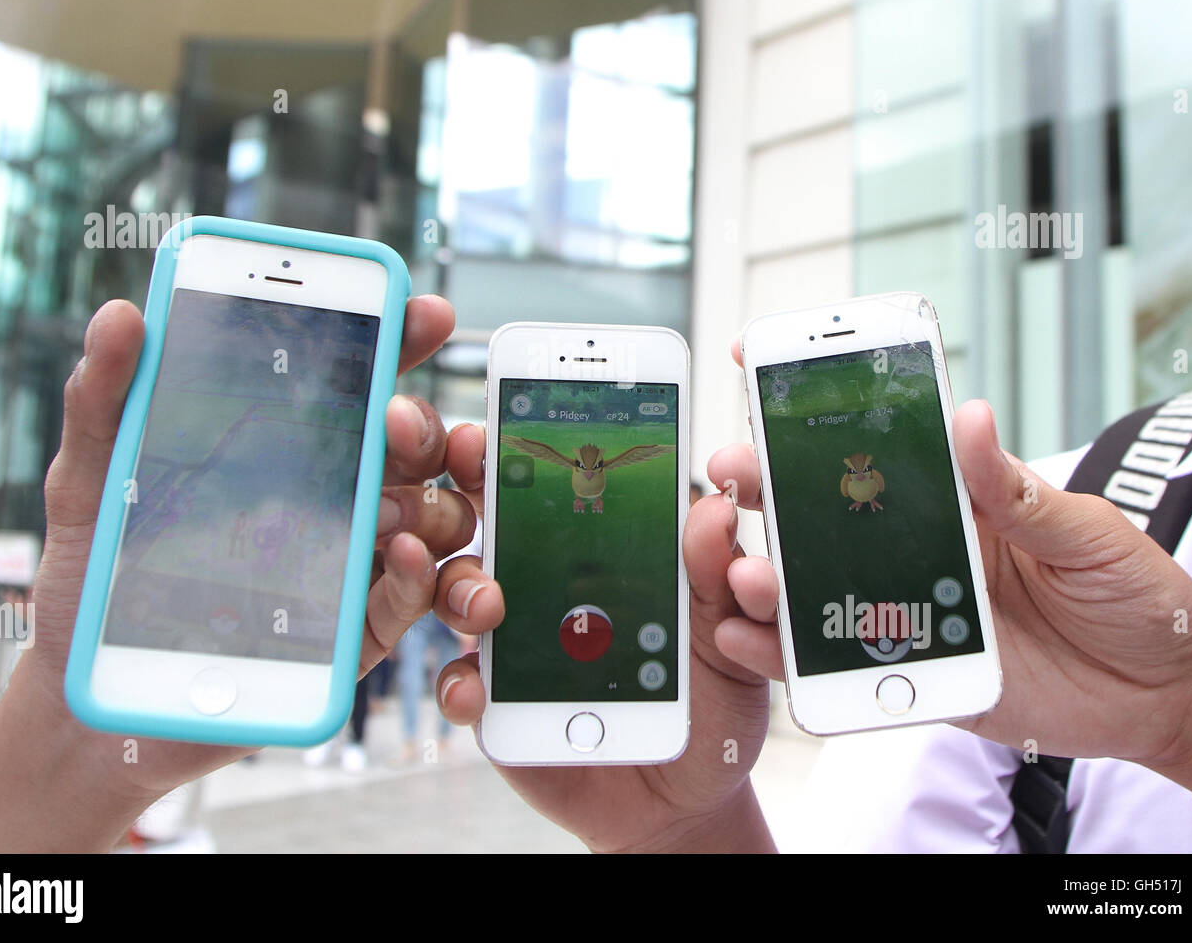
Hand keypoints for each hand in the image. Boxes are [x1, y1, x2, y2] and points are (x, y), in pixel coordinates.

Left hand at [0, 295, 497, 851]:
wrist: (94, 703)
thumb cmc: (95, 585)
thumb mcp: (91, 482)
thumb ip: (105, 400)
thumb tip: (119, 314)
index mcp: (285, 449)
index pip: (355, 382)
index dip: (397, 341)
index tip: (422, 311)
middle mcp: (332, 497)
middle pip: (410, 446)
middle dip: (420, 422)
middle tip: (393, 420)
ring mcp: (348, 563)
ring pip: (432, 515)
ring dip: (431, 500)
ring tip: (394, 499)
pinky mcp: (349, 634)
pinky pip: (408, 597)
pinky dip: (416, 572)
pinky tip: (396, 553)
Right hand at [429, 424, 776, 853]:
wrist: (684, 796)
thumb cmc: (708, 700)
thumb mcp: (731, 635)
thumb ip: (721, 577)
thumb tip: (711, 508)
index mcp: (607, 548)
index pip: (564, 476)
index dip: (535, 432)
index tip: (524, 395)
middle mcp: (547, 580)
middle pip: (494, 514)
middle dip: (474, 477)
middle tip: (471, 449)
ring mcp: (515, 638)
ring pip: (461, 592)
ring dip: (464, 585)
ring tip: (490, 602)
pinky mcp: (497, 703)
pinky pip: (461, 686)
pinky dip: (463, 685)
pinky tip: (479, 688)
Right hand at [709, 393, 1191, 803]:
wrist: (1168, 694)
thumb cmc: (1133, 594)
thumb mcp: (1084, 529)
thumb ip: (1016, 489)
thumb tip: (969, 415)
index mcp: (955, 498)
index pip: (874, 444)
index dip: (815, 406)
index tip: (756, 362)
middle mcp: (916, 547)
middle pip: (820, 511)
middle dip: (763, 485)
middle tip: (729, 471)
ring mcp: (905, 609)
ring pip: (813, 588)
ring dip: (764, 575)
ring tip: (742, 568)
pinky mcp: (908, 671)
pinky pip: (833, 663)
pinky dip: (784, 655)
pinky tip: (749, 638)